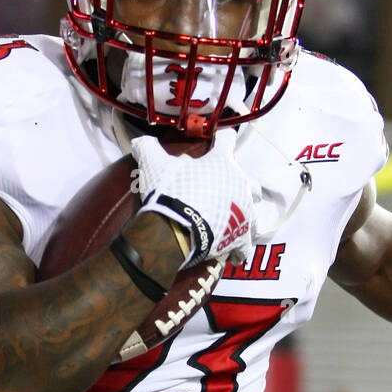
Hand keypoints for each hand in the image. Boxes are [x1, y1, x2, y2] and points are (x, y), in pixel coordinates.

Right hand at [131, 131, 257, 267]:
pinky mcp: (240, 237)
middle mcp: (240, 185)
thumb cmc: (171, 192)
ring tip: (232, 223)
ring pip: (252, 214)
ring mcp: (244, 213)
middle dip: (242, 185)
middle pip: (251, 182)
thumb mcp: (154, 164)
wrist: (177, 229)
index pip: (227, 140)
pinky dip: (239, 248)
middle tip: (227, 191)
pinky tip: (233, 252)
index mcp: (223, 162)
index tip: (218, 140)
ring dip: (244, 217)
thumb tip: (139, 140)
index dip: (222, 139)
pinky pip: (245, 245)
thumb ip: (148, 148)